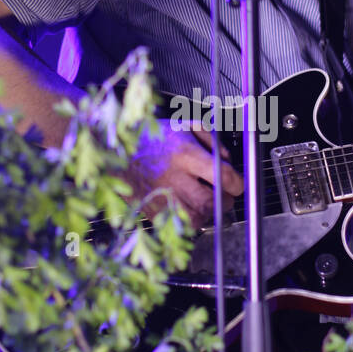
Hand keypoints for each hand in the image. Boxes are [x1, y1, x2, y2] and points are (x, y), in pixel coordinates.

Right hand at [126, 121, 243, 228]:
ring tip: (204, 201)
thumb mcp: (184, 126)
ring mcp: (161, 197)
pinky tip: (186, 207)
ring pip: (196, 219)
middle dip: (223, 201)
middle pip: (211, 202)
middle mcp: (174, 178)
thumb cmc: (150, 137)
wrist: (115, 151)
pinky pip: (178, 225)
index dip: (237, 183)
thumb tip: (227, 160)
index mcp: (184, 155)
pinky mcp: (152, 211)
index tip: (237, 184)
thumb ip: (212, 141)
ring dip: (207, 213)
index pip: (223, 176)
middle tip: (222, 195)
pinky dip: (188, 220)